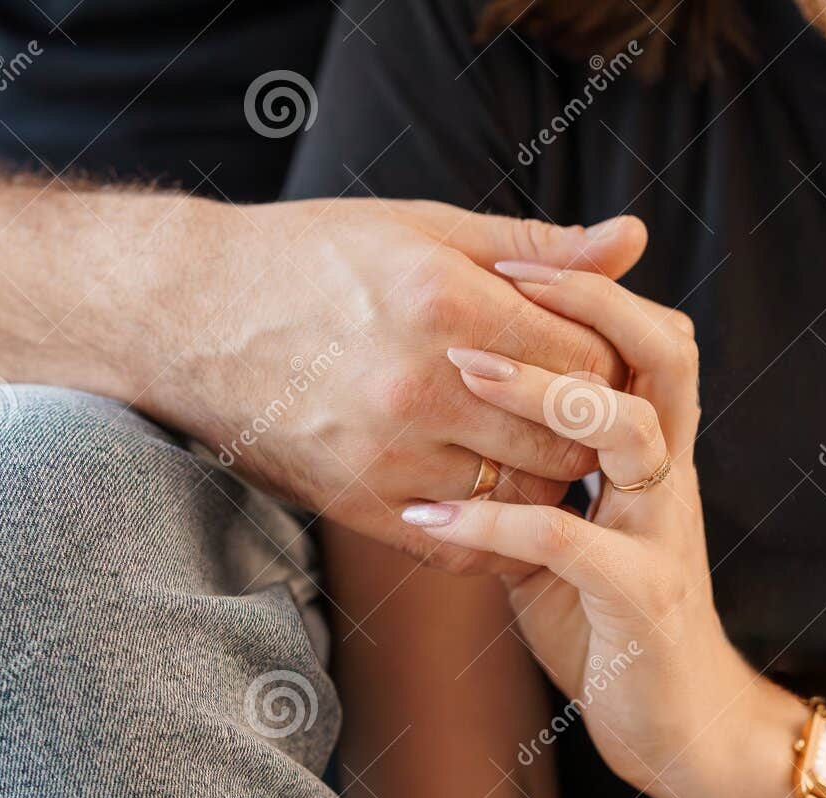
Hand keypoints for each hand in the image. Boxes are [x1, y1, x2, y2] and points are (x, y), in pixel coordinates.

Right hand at [141, 198, 646, 575]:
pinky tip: (492, 490)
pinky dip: (495, 525)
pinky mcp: (361, 503)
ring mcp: (389, 454)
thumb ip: (535, 248)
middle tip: (583, 413)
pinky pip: (467, 540)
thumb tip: (635, 241)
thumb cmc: (314, 259)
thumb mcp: (423, 230)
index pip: (589, 356)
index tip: (596, 359)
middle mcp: (421, 386)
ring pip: (527, 493)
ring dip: (548, 478)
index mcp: (446, 302)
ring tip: (538, 447)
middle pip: (568, 435)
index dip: (609, 361)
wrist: (191, 319)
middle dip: (589, 425)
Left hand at [397, 261, 799, 797]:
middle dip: (581, 309)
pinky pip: (566, 539)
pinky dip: (493, 520)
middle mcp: (672, 478)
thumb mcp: (574, 528)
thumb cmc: (611, 620)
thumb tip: (469, 412)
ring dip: (546, 392)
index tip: (507, 260)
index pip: (650, 338)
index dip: (591, 289)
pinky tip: (432, 512)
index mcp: (658, 453)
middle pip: (660, 356)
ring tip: (461, 374)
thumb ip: (543, 468)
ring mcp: (662, 534)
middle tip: (490, 286)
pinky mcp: (640, 597)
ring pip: (625, 429)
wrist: (682, 726)